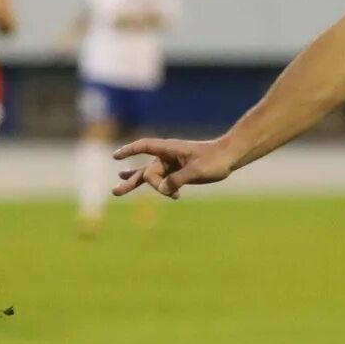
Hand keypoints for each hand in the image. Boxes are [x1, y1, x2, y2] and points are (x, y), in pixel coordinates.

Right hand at [114, 133, 238, 198]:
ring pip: (152, 177)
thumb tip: (164, 189)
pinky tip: (172, 196)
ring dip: (137, 184)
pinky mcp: (179, 173)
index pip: (144, 147)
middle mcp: (167, 156)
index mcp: (169, 149)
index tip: (116, 156)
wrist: (230, 157)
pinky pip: (164, 182)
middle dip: (130, 180)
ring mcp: (172, 165)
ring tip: (118, 190)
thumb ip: (178, 180)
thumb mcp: (197, 170)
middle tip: (115, 192)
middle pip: (146, 170)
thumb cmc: (215, 159)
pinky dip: (164, 189)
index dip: (129, 151)